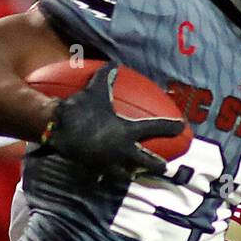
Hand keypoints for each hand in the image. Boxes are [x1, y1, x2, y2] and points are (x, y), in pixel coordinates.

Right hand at [40, 64, 177, 176]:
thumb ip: (106, 78)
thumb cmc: (81, 109)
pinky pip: (103, 175)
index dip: (171, 127)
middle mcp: (122, 150)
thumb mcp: (96, 91)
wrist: (59, 129)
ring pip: (127, 174)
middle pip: (147, 162)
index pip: (156, 128)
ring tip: (136, 175)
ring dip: (133, 174)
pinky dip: (105, 176)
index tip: (181, 127)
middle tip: (164, 168)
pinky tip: (104, 177)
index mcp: (127, 131)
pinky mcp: (95, 170)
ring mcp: (109, 162)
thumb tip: (113, 64)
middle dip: (157, 165)